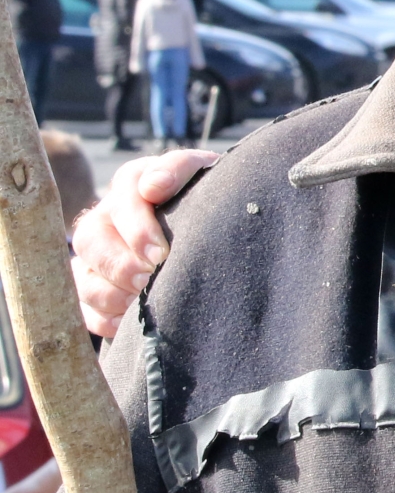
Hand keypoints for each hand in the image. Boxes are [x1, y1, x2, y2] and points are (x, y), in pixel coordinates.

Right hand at [70, 150, 216, 338]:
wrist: (214, 234)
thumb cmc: (211, 203)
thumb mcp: (204, 177)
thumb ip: (181, 169)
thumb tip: (153, 185)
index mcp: (135, 183)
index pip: (123, 190)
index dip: (136, 223)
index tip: (161, 251)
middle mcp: (108, 217)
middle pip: (90, 237)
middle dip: (119, 262)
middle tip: (148, 277)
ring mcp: (96, 255)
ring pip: (82, 274)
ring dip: (109, 291)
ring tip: (138, 299)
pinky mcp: (96, 288)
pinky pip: (84, 307)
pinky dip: (102, 317)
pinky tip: (126, 323)